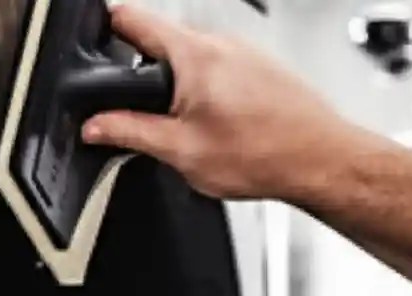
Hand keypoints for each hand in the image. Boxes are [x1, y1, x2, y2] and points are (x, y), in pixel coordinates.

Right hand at [82, 5, 385, 201]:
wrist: (321, 161)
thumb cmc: (265, 154)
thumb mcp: (181, 151)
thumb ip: (130, 132)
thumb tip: (95, 126)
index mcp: (193, 55)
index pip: (131, 18)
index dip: (103, 29)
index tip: (90, 44)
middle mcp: (220, 42)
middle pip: (162, 44)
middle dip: (147, 78)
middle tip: (149, 116)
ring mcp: (244, 52)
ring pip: (193, 61)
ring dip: (182, 90)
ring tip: (197, 131)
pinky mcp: (261, 67)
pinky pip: (221, 71)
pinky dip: (211, 95)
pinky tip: (225, 130)